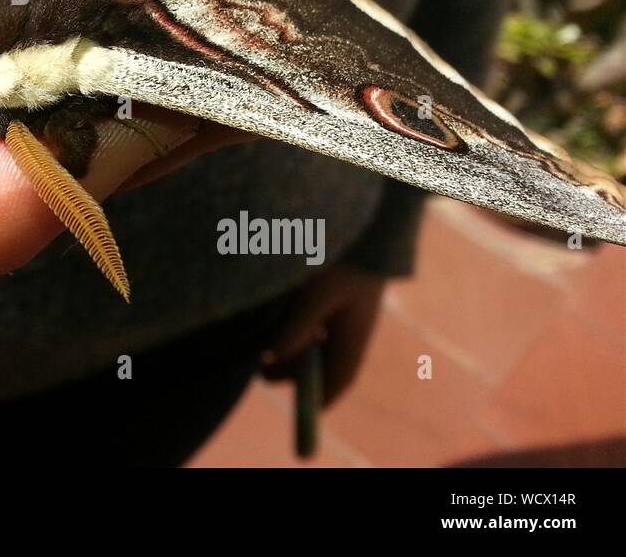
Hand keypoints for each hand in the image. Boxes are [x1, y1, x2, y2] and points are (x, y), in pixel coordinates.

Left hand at [259, 263, 386, 405]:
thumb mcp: (316, 294)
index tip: (299, 410)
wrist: (367, 221)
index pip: (339, 378)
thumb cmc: (343, 256)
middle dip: (297, 372)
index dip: (319, 398)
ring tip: (265, 350)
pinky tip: (281, 321)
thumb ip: (297, 327)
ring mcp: (348, 311)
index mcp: (354, 334)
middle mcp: (354, 327)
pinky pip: (320, 323)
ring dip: (296, 349)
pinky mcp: (339, 294)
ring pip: (322, 342)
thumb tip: (276, 358)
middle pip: (326, 362)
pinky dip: (300, 330)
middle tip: (263, 372)